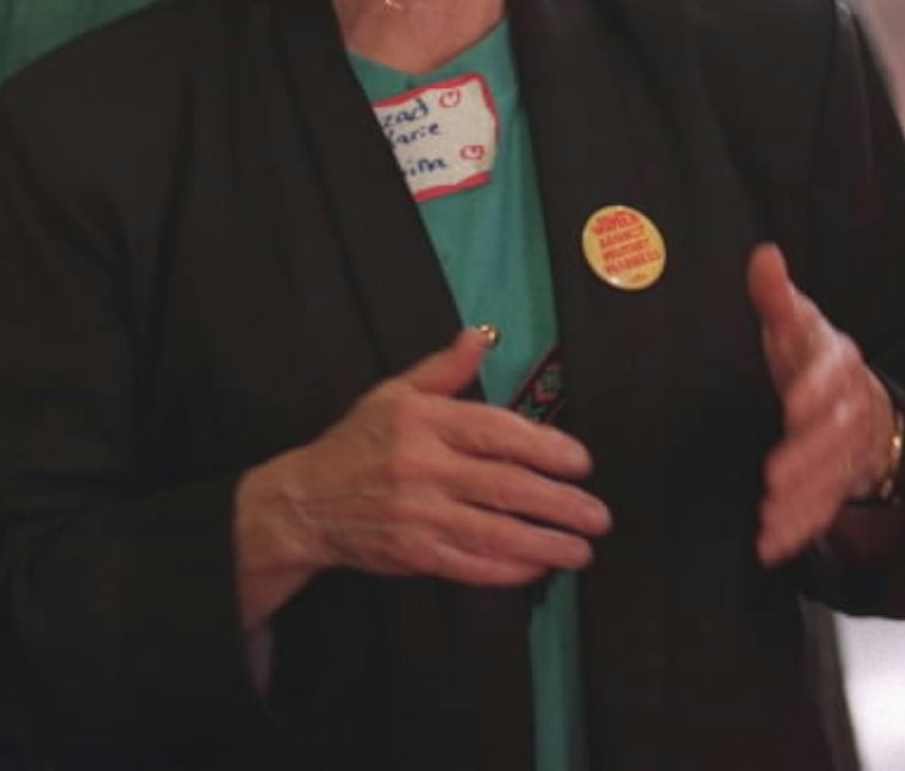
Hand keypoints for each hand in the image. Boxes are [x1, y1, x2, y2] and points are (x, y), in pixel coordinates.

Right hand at [235, 329, 610, 624]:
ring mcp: (419, 514)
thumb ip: (445, 368)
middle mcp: (423, 467)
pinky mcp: (415, 553)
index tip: (580, 462)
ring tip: (582, 549)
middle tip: (597, 514)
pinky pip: (472, 564)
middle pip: (506, 486)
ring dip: (546, 544)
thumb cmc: (358, 443)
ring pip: (495, 532)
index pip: (496, 432)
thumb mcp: (394, 392)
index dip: (545, 447)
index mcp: (424, 421)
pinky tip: (538, 566)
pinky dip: (510, 569)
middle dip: (560, 503)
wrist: (306, 501)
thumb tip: (482, 335)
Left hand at [747, 243, 897, 563]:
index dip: (817, 390)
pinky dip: (800, 530)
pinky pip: (826, 508)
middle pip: (836, 435)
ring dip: (803, 504)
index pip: (833, 374)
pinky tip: (771, 548)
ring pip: (834, 479)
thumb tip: (764, 255)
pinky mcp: (841, 481)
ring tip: (769, 523)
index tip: (793, 406)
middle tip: (773, 479)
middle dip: (808, 459)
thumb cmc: (809, 352)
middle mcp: (852, 406)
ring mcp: (851, 448)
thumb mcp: (794, 321)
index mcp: (838, 361)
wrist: (851, 393)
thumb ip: (775, 295)